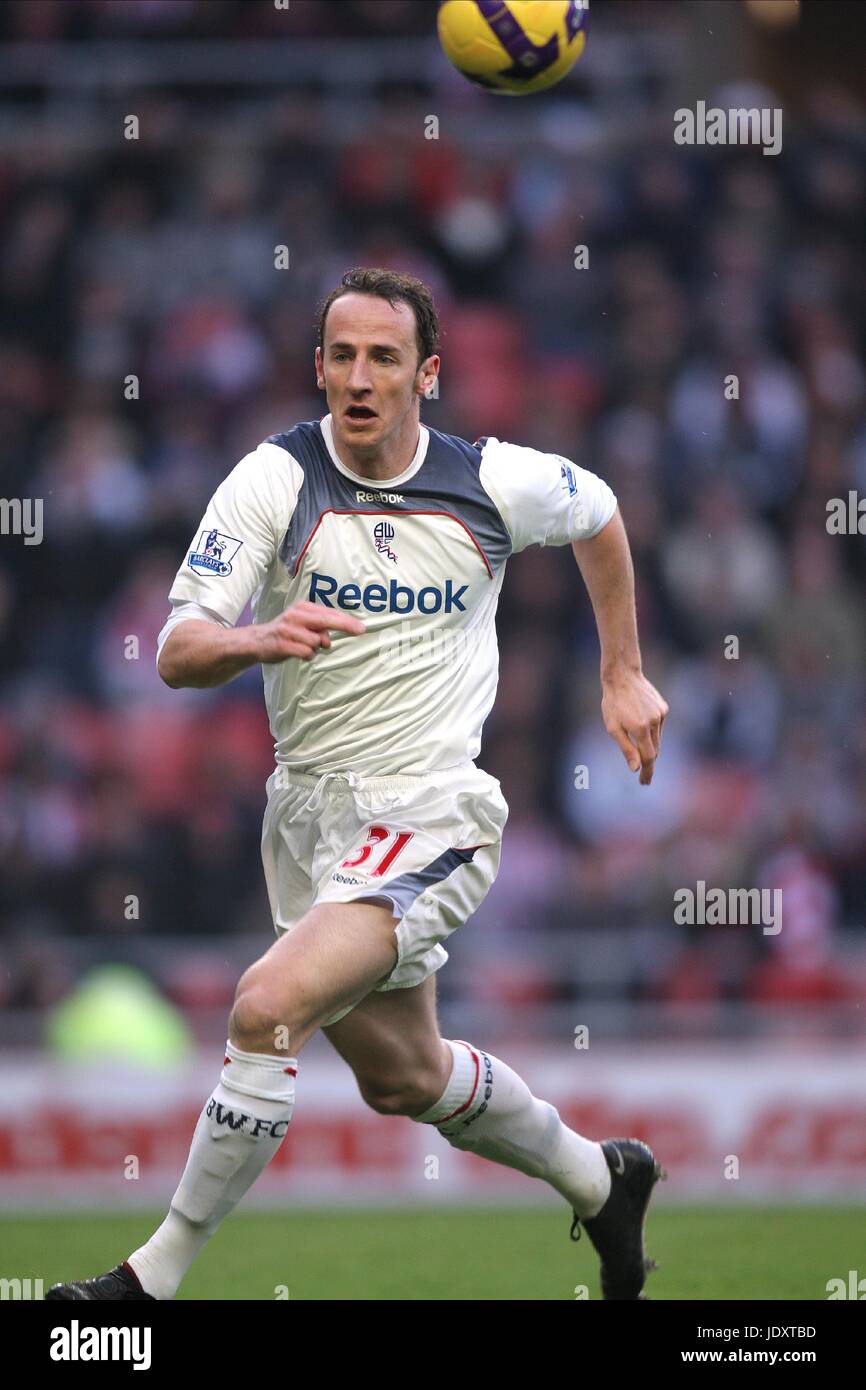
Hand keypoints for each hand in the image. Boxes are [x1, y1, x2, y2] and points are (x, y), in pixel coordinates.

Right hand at [256, 601, 365, 662]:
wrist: (257, 641)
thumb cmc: (286, 632)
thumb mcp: (303, 623)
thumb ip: (319, 627)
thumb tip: (331, 638)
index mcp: (303, 608)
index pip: (330, 614)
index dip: (347, 621)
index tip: (362, 628)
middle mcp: (296, 615)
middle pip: (327, 621)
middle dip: (345, 626)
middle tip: (361, 630)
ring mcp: (288, 630)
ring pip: (317, 642)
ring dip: (315, 648)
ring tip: (303, 646)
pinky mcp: (282, 644)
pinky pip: (306, 653)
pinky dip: (307, 656)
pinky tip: (299, 653)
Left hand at [601, 667, 667, 785]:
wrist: (623, 676)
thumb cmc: (613, 703)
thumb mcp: (613, 728)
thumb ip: (626, 749)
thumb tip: (635, 768)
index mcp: (640, 729)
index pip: (648, 758)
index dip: (647, 772)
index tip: (645, 783)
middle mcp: (654, 722)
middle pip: (654, 750)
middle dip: (648, 763)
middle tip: (643, 777)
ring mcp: (661, 714)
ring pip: (657, 739)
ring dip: (648, 745)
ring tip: (635, 738)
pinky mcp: (664, 708)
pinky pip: (658, 726)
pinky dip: (651, 730)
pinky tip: (640, 720)